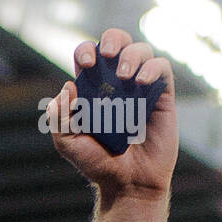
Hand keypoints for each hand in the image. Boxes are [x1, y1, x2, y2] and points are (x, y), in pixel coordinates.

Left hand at [48, 27, 178, 202]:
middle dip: (112, 38)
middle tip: (106, 55)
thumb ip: (59, 117)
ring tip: (124, 76)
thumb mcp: (67, 143)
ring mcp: (140, 88)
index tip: (87, 64)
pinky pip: (162, 69)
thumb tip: (67, 87)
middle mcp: (116, 83)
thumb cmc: (97, 162)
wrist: (127, 183)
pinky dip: (152, 68)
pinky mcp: (161, 97)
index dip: (86, 51)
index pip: (89, 56)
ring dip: (132, 55)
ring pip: (141, 51)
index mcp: (91, 89)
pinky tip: (141, 82)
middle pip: (118, 43)